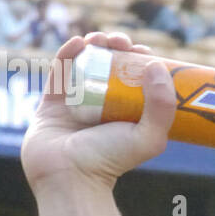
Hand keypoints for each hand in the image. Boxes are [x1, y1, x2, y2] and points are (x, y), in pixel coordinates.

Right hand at [21, 32, 176, 197]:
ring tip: (102, 39)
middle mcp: (104, 110)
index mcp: (128, 119)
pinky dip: (68, 53)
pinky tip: (80, 43)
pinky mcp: (53, 101)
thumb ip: (161, 107)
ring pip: (86, 67)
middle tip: (122, 42)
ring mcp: (77, 104)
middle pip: (112, 71)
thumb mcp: (148, 137)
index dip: (141, 65)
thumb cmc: (110, 161)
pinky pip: (60, 71)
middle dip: (118, 51)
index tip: (145, 52)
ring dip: (94, 47)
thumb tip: (158, 66)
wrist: (69, 175)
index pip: (137, 85)